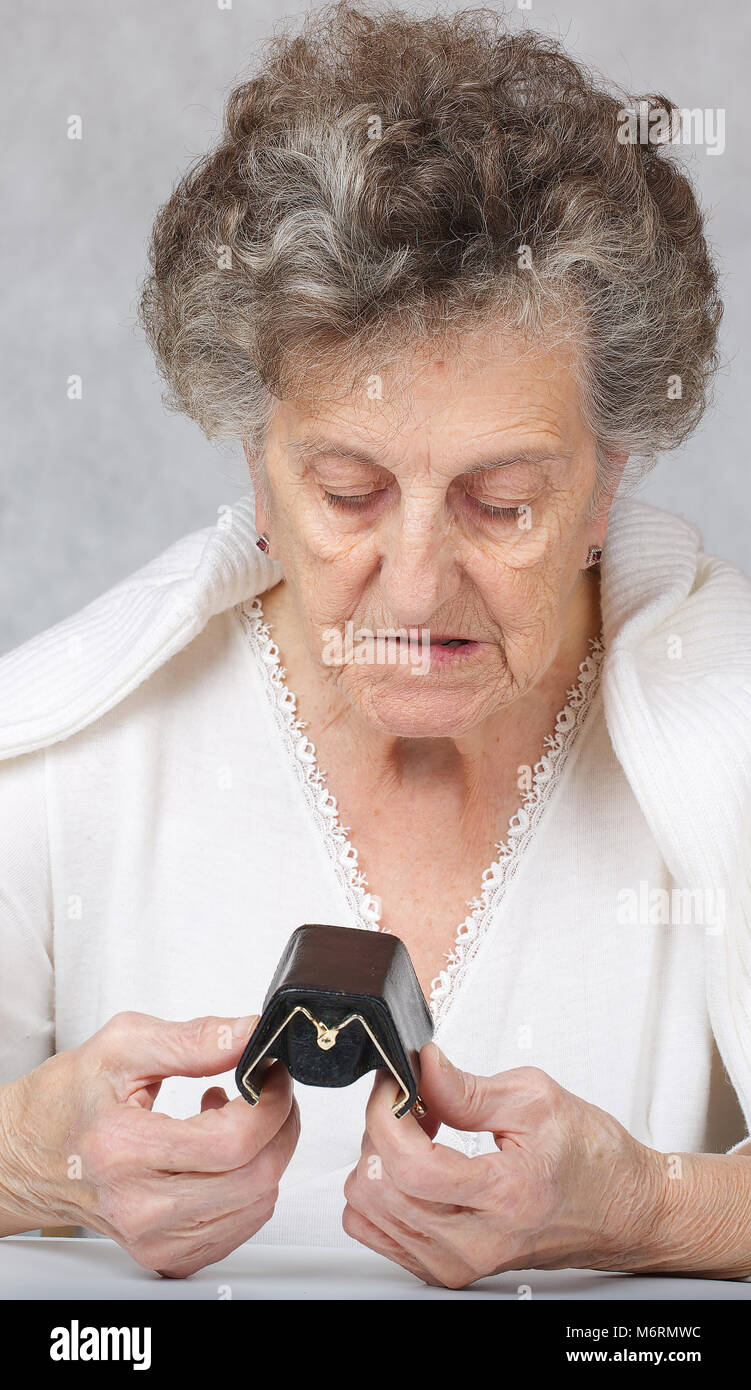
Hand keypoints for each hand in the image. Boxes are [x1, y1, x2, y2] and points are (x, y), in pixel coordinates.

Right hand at [0, 1011, 298, 1276]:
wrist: (22, 1157)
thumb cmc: (62, 1103)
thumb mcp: (120, 1046)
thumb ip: (193, 1038)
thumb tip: (248, 1034)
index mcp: (124, 1149)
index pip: (232, 1142)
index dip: (270, 1101)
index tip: (271, 1073)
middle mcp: (141, 1205)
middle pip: (255, 1178)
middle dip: (279, 1124)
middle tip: (267, 1090)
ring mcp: (154, 1238)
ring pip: (257, 1204)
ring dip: (265, 1153)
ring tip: (233, 1118)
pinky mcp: (166, 1255)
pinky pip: (241, 1226)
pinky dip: (248, 1185)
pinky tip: (219, 1156)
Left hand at [343, 1043, 664, 1287]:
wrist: (624, 1211)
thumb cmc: (594, 1161)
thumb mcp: (537, 1099)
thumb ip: (466, 1087)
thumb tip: (421, 1068)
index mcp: (505, 1197)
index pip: (409, 1166)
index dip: (387, 1114)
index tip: (397, 1083)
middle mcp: (476, 1243)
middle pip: (378, 1190)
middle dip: (381, 1130)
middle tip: (412, 1101)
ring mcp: (457, 1262)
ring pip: (367, 1211)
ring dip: (380, 1159)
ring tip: (419, 1132)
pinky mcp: (445, 1268)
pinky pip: (376, 1230)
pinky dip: (383, 1188)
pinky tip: (415, 1164)